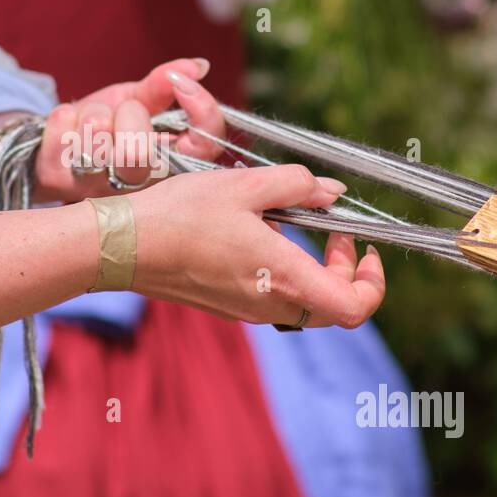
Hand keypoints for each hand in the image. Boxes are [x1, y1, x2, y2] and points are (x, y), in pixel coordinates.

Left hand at [32, 57, 223, 202]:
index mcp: (170, 163)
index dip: (201, 111)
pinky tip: (67, 132)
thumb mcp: (138, 100)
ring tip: (91, 123)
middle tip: (121, 114)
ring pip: (98, 130)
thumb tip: (198, 66)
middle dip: (129, 113)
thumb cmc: (109, 124)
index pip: (206, 146)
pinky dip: (64, 117)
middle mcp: (139, 186)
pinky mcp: (59, 182)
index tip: (181, 83)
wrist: (61, 143)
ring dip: (92, 112)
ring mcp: (97, 188)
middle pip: (140, 151)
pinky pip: (64, 127)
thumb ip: (163, 85)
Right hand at [128, 164, 386, 327]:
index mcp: (285, 278)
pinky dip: (282, 270)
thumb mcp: (246, 185)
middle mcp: (271, 305)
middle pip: (333, 307)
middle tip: (333, 230)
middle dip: (344, 270)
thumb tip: (332, 192)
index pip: (355, 308)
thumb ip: (298, 185)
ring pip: (303, 302)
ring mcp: (248, 311)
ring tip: (288, 223)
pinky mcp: (228, 306)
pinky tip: (257, 233)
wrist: (124, 246)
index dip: (372, 282)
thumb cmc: (182, 215)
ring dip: (311, 268)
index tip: (362, 246)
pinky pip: (272, 297)